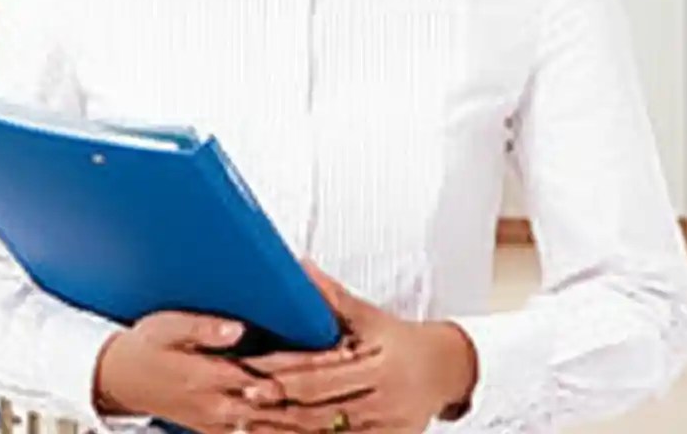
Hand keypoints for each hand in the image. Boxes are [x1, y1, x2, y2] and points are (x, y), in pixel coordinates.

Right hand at [94, 311, 344, 432]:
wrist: (118, 379)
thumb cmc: (145, 345)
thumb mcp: (167, 326)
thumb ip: (203, 328)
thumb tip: (237, 328)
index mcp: (208, 376)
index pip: (267, 375)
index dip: (304, 369)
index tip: (338, 358)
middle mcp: (217, 407)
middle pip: (279, 409)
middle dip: (318, 403)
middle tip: (357, 393)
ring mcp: (219, 425)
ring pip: (275, 431)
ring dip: (309, 426)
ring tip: (346, 417)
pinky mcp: (219, 433)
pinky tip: (312, 432)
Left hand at [244, 265, 478, 432]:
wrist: (449, 370)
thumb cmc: (404, 342)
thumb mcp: (371, 317)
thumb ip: (332, 298)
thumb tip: (300, 268)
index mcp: (379, 364)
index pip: (319, 371)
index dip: (281, 372)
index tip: (250, 369)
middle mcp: (382, 399)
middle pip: (316, 408)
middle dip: (274, 405)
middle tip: (238, 399)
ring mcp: (384, 427)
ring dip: (282, 430)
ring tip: (246, 424)